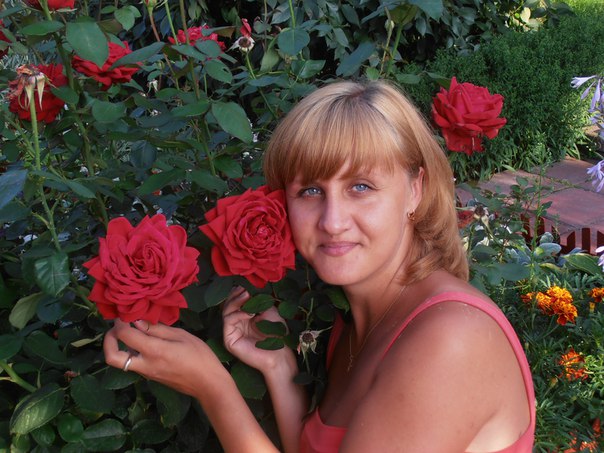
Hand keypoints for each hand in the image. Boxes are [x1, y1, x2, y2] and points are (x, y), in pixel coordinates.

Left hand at [103, 319, 225, 397]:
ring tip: (132, 332)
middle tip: (117, 328)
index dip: (120, 323)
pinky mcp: (150, 377)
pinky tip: (145, 342)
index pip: (124, 335)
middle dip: (108, 340)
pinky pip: (133, 364)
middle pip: (111, 357)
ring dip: (120, 346)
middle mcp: (144, 364)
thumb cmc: (199, 356)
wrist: (207, 383)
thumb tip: (137, 322)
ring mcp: (146, 373)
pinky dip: (131, 351)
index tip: (125, 314)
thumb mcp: (181, 336)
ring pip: (121, 362)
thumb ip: (157, 329)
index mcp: (153, 351)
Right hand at [222, 286, 292, 374]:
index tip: (247, 286)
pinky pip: (228, 322)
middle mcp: (235, 324)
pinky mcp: (229, 341)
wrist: (279, 355)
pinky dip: (237, 314)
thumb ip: (257, 300)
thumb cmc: (276, 334)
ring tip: (247, 296)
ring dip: (236, 302)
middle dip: (236, 295)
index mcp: (243, 317)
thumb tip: (246, 288)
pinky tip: (249, 313)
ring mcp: (231, 332)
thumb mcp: (268, 311)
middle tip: (245, 290)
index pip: (235, 301)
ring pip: (226, 312)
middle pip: (228, 305)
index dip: (239, 292)